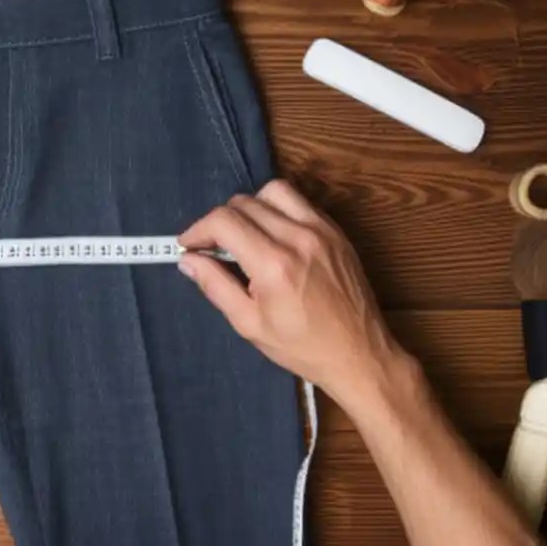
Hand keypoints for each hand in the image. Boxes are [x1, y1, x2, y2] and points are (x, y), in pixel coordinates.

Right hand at [178, 180, 407, 407]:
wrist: (359, 353)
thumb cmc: (301, 346)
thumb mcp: (249, 324)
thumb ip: (215, 285)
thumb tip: (188, 259)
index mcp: (274, 264)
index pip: (224, 222)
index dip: (198, 230)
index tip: (189, 246)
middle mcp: (298, 237)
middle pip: (244, 203)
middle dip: (219, 222)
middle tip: (214, 248)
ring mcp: (322, 230)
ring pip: (272, 192)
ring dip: (249, 208)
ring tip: (245, 235)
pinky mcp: (336, 231)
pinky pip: (299, 202)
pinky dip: (277, 211)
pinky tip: (274, 237)